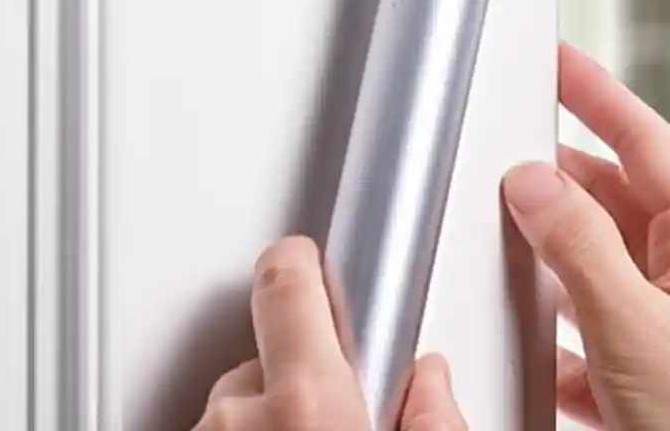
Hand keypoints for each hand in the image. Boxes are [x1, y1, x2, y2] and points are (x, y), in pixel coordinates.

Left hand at [194, 237, 467, 430]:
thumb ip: (432, 416)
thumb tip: (430, 385)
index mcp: (306, 404)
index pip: (288, 284)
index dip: (301, 263)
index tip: (306, 254)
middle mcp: (237, 420)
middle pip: (269, 358)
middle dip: (301, 376)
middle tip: (341, 418)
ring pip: (237, 408)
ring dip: (269, 422)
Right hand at [502, 44, 669, 430]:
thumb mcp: (636, 326)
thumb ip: (580, 246)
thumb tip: (533, 184)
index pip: (645, 138)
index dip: (596, 93)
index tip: (558, 58)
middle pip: (615, 196)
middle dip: (560, 179)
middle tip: (507, 155)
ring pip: (600, 260)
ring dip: (555, 257)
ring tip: (509, 241)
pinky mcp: (653, 364)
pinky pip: (595, 321)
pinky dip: (564, 325)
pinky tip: (540, 339)